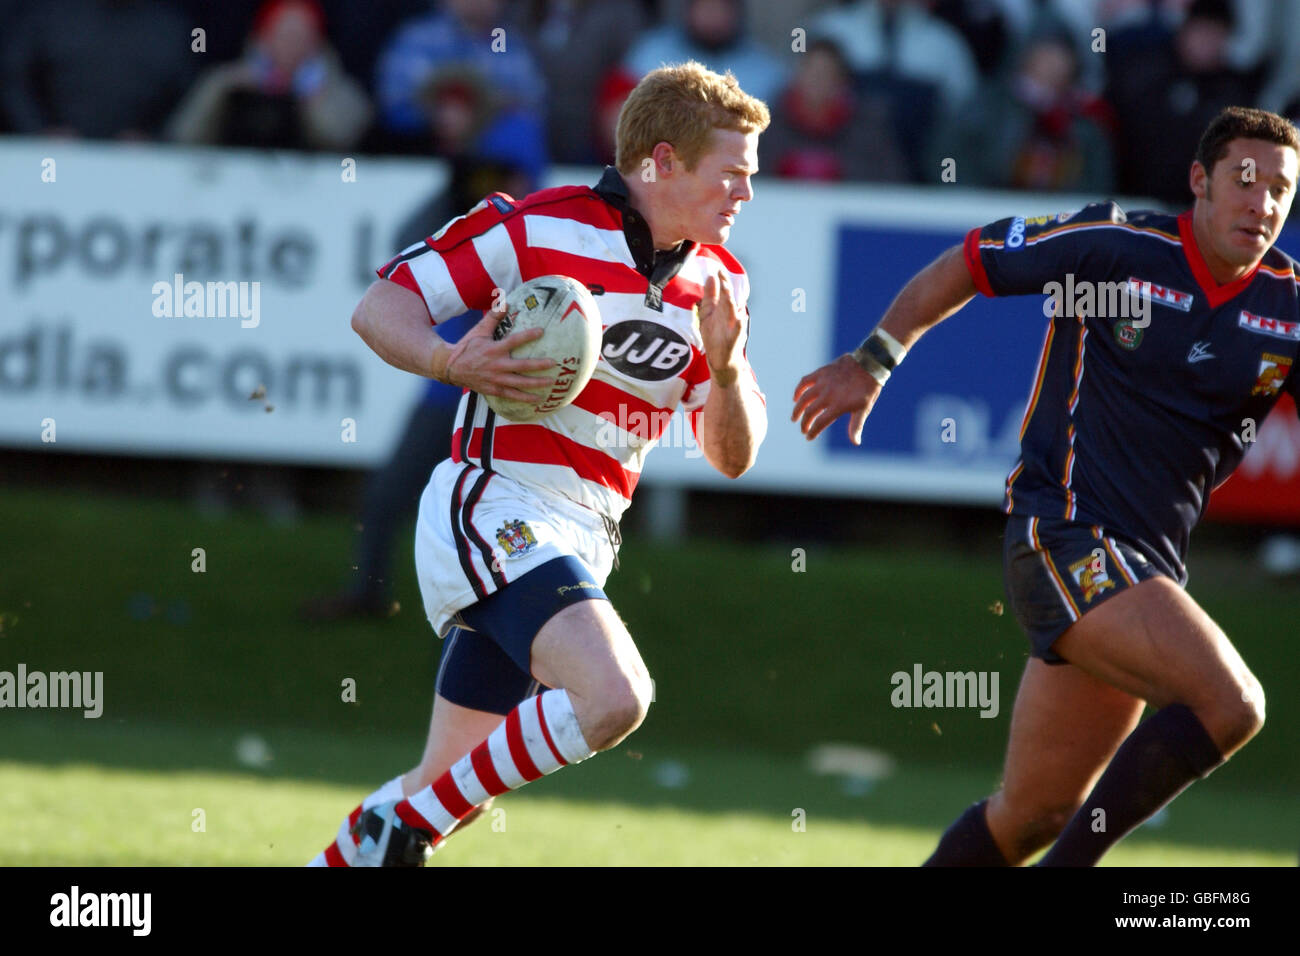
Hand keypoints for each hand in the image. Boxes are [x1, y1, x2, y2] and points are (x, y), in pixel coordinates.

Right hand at [437, 306, 555, 402]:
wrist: (450, 368)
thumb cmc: (467, 347)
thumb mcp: (479, 331)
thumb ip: (493, 317)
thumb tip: (505, 302)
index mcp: (494, 349)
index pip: (514, 340)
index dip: (528, 335)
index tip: (542, 330)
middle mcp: (496, 365)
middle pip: (522, 366)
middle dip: (539, 365)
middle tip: (554, 363)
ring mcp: (496, 379)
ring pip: (519, 383)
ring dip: (536, 383)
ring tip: (551, 382)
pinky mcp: (494, 390)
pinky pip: (512, 396)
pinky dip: (525, 398)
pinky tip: (538, 399)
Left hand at [698, 273, 745, 386]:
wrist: (721, 360)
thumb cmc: (715, 335)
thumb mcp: (708, 314)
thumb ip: (710, 296)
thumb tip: (710, 276)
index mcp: (724, 308)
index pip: (724, 291)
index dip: (721, 280)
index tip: (717, 268)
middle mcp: (730, 315)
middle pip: (728, 298)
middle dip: (726, 287)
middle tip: (721, 274)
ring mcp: (733, 327)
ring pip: (733, 312)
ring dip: (731, 301)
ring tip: (727, 290)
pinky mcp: (734, 340)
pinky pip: (738, 331)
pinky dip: (740, 325)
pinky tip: (741, 318)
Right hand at [791, 353, 881, 443]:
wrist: (869, 364)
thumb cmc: (868, 389)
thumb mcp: (864, 408)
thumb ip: (856, 426)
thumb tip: (855, 443)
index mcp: (838, 406)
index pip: (820, 423)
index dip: (812, 432)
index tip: (808, 437)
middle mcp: (828, 395)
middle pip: (810, 412)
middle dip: (805, 423)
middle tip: (803, 429)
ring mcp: (823, 383)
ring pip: (804, 398)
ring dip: (797, 409)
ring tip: (794, 417)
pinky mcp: (821, 372)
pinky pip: (805, 382)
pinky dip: (798, 390)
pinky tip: (795, 397)